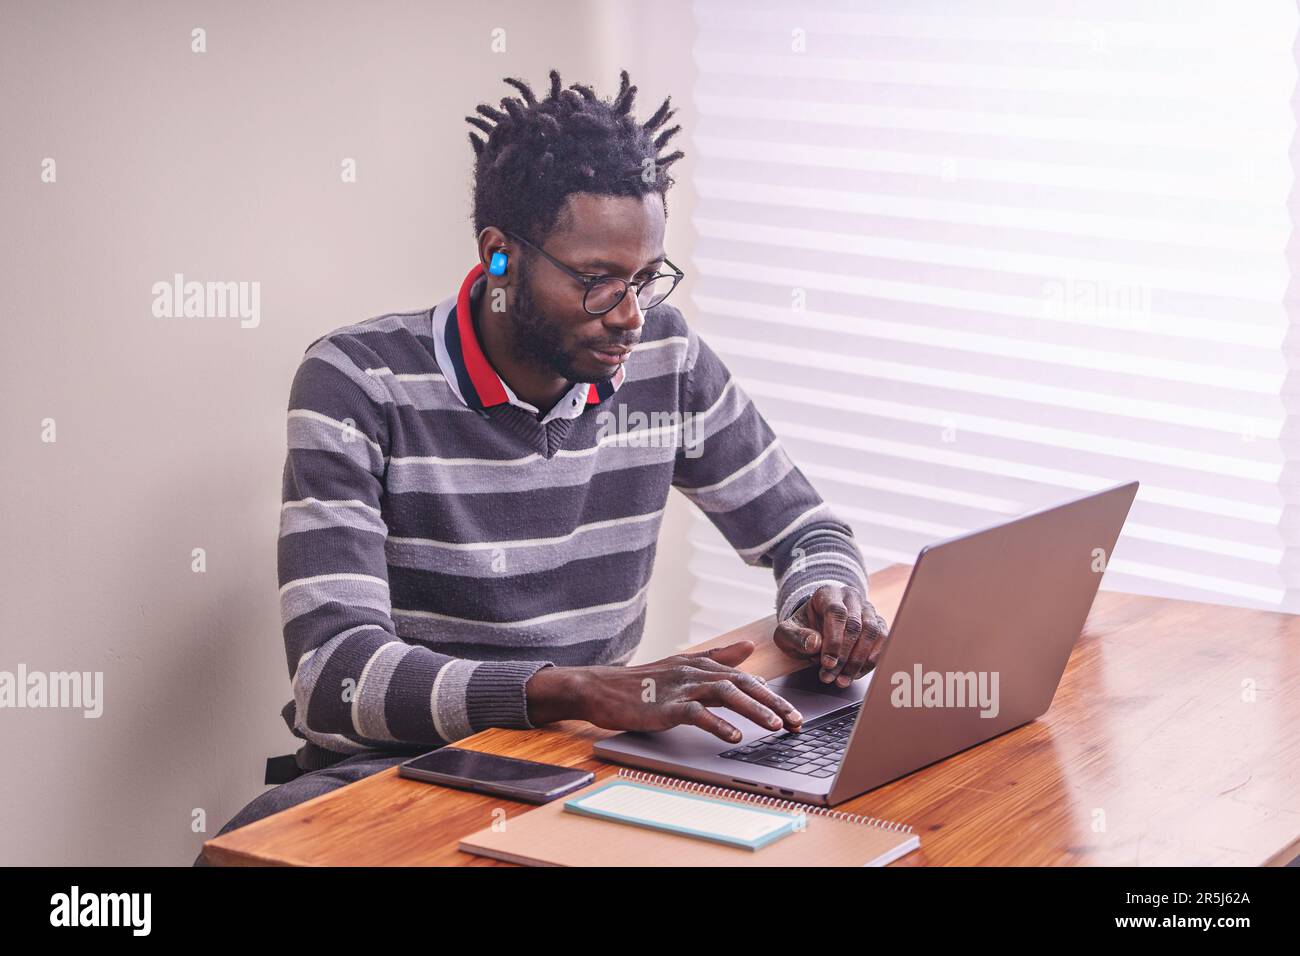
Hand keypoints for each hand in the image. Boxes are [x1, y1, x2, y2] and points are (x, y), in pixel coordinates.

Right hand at [550, 641, 803, 743]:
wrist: (601, 688)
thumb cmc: (642, 682)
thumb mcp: (683, 665)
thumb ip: (717, 656)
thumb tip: (748, 646)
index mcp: (701, 664)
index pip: (746, 678)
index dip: (772, 695)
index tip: (794, 713)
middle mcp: (694, 672)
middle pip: (742, 683)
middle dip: (773, 703)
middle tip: (797, 722)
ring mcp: (679, 688)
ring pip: (725, 693)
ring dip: (753, 710)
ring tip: (775, 725)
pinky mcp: (664, 706)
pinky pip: (696, 713)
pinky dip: (717, 724)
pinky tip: (734, 737)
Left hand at [773, 584, 889, 686]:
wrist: (813, 627)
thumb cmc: (801, 629)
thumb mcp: (786, 633)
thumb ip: (796, 637)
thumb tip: (815, 644)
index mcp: (828, 594)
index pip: (836, 613)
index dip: (834, 640)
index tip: (827, 663)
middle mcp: (851, 598)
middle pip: (856, 625)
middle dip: (844, 656)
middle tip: (832, 677)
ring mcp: (867, 609)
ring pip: (873, 633)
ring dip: (859, 661)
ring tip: (843, 680)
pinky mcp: (878, 623)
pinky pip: (883, 640)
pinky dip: (871, 660)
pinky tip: (856, 674)